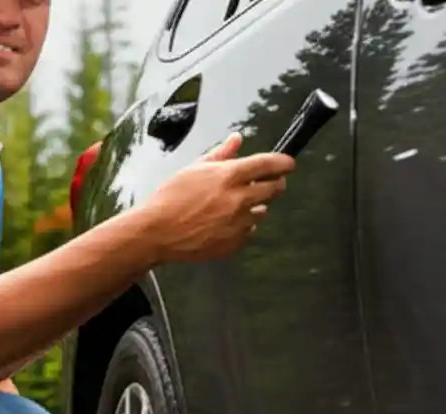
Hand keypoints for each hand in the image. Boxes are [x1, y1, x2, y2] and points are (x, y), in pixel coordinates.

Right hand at [139, 132, 295, 263]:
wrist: (157, 232)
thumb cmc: (170, 199)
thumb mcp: (194, 168)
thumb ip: (221, 154)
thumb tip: (237, 139)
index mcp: (229, 176)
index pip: (269, 164)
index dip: (284, 162)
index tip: (288, 163)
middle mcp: (238, 199)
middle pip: (275, 188)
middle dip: (276, 183)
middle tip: (268, 183)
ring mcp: (238, 223)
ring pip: (262, 211)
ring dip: (255, 205)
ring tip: (234, 205)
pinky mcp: (234, 243)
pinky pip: (249, 231)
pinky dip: (242, 225)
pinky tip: (223, 222)